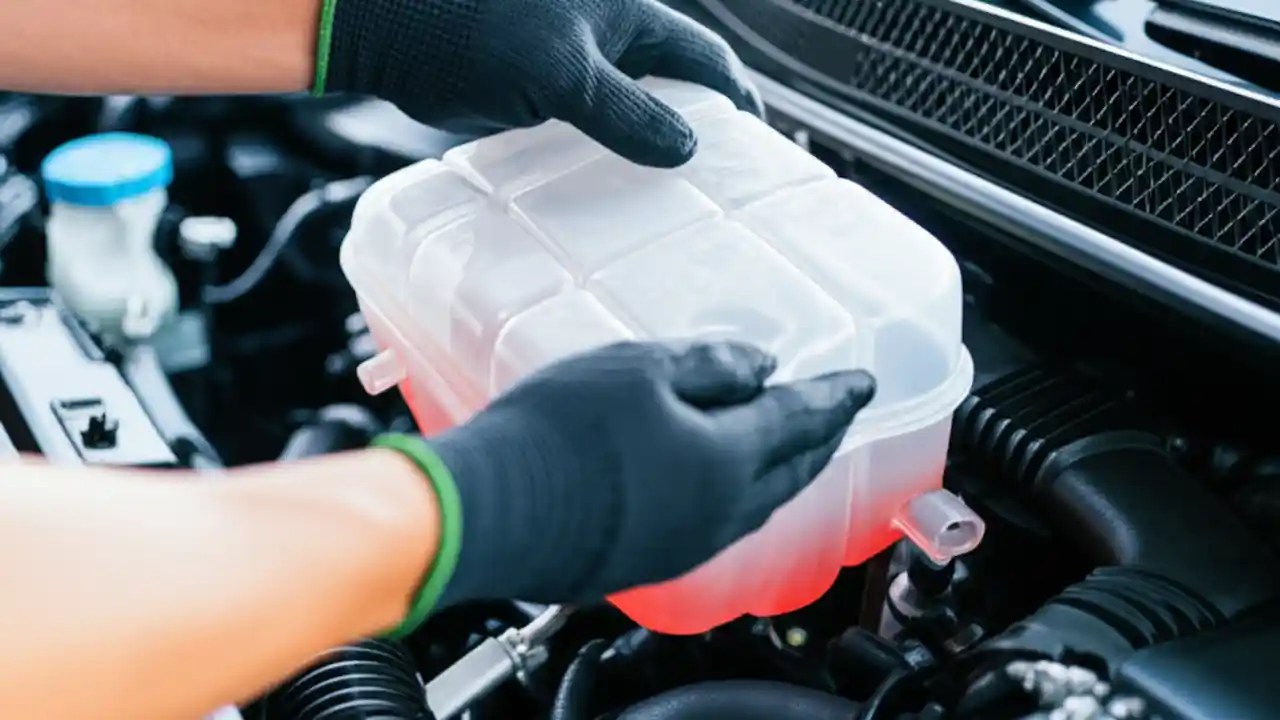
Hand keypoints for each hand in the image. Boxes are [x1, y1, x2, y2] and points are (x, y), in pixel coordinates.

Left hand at [320, 0, 762, 166]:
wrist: (398, 33)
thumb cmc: (474, 30)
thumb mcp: (566, 74)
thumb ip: (627, 112)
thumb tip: (684, 146)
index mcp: (628, 16)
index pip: (705, 60)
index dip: (736, 100)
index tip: (760, 143)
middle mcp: (608, 39)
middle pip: (673, 89)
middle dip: (698, 131)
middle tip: (718, 184)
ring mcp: (574, 68)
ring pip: (632, 114)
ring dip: (649, 151)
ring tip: (671, 202)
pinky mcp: (541, 96)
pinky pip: (590, 132)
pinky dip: (605, 160)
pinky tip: (610, 195)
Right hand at [423, 341, 875, 606]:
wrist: (487, 512)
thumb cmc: (555, 434)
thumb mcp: (638, 370)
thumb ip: (709, 366)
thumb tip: (759, 367)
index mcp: (727, 460)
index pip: (801, 421)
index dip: (835, 397)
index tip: (862, 383)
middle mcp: (719, 512)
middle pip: (790, 471)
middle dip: (819, 438)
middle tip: (837, 414)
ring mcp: (683, 544)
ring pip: (757, 504)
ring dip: (782, 471)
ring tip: (789, 448)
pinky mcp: (646, 560)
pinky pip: (717, 525)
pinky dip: (739, 496)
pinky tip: (722, 485)